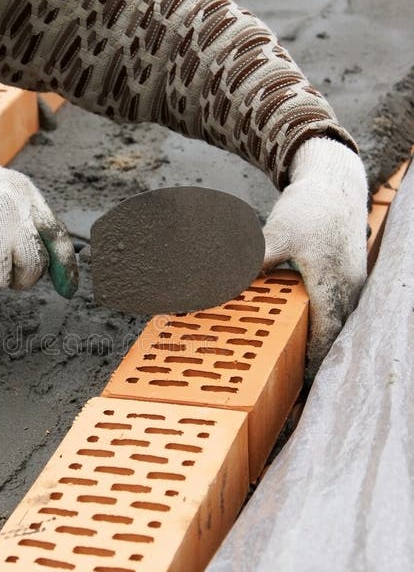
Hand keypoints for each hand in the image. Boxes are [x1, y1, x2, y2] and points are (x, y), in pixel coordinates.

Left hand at [262, 137, 367, 380]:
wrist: (337, 184)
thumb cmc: (311, 208)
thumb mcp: (279, 233)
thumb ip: (253, 261)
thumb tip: (222, 280)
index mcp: (333, 288)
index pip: (325, 340)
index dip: (311, 367)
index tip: (294, 387)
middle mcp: (347, 292)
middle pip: (331, 339)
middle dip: (311, 362)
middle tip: (289, 387)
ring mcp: (349, 287)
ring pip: (334, 326)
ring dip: (315, 344)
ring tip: (293, 367)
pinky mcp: (344, 280)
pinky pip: (334, 311)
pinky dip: (319, 324)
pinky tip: (299, 329)